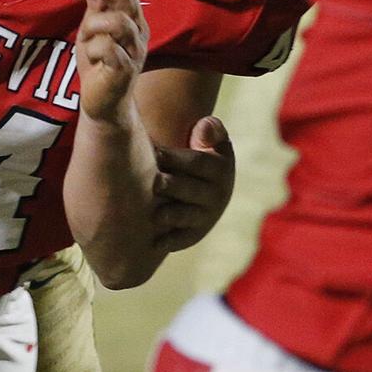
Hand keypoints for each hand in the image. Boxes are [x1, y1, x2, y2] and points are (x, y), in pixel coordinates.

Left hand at [69, 0, 148, 122]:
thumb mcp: (93, 28)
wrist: (103, 103)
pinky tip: (92, 56)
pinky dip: (96, 48)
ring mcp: (134, 50)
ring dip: (94, 24)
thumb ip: (96, 4)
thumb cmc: (99, 63)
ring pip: (120, 22)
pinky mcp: (125, 71)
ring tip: (84, 36)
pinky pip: (111, 50)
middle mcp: (137, 30)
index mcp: (131, 16)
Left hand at [152, 115, 234, 250]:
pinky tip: (154, 243)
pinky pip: (183, 238)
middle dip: (169, 185)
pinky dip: (169, 241)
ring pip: (185, 216)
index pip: (198, 163)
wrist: (208, 183)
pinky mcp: (194, 233)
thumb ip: (211, 129)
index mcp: (219, 167)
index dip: (175, 158)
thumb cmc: (201, 152)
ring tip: (155, 214)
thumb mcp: (213, 138)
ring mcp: (205, 215)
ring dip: (169, 215)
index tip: (154, 153)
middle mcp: (216, 194)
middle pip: (189, 189)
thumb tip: (204, 128)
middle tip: (152, 182)